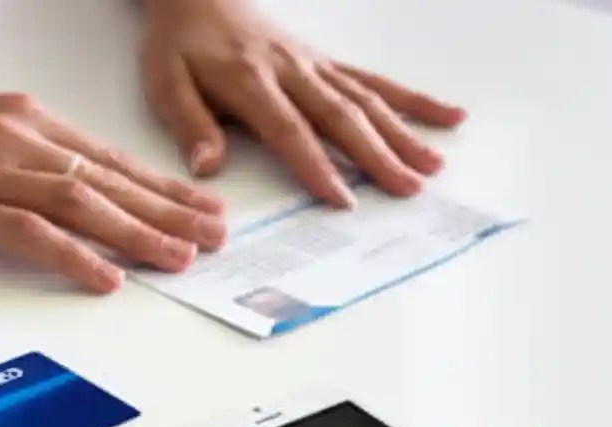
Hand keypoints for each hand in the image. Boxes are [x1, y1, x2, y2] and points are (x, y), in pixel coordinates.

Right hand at [0, 93, 225, 292]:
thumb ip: (15, 154)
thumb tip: (61, 184)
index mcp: (17, 118)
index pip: (105, 158)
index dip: (158, 186)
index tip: (198, 206)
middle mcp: (12, 137)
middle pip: (107, 179)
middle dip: (168, 210)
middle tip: (214, 235)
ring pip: (81, 204)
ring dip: (137, 233)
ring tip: (179, 258)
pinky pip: (30, 234)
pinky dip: (73, 256)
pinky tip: (105, 277)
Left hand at [140, 0, 466, 207]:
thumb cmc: (179, 44)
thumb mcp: (165, 84)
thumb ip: (189, 124)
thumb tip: (207, 166)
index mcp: (250, 80)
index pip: (289, 128)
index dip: (316, 164)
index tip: (342, 197)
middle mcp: (292, 71)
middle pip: (340, 116)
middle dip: (375, 155)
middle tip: (407, 188)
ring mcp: (315, 65)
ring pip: (366, 99)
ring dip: (402, 133)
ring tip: (433, 165)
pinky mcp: (327, 62)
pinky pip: (374, 80)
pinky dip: (411, 99)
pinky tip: (446, 114)